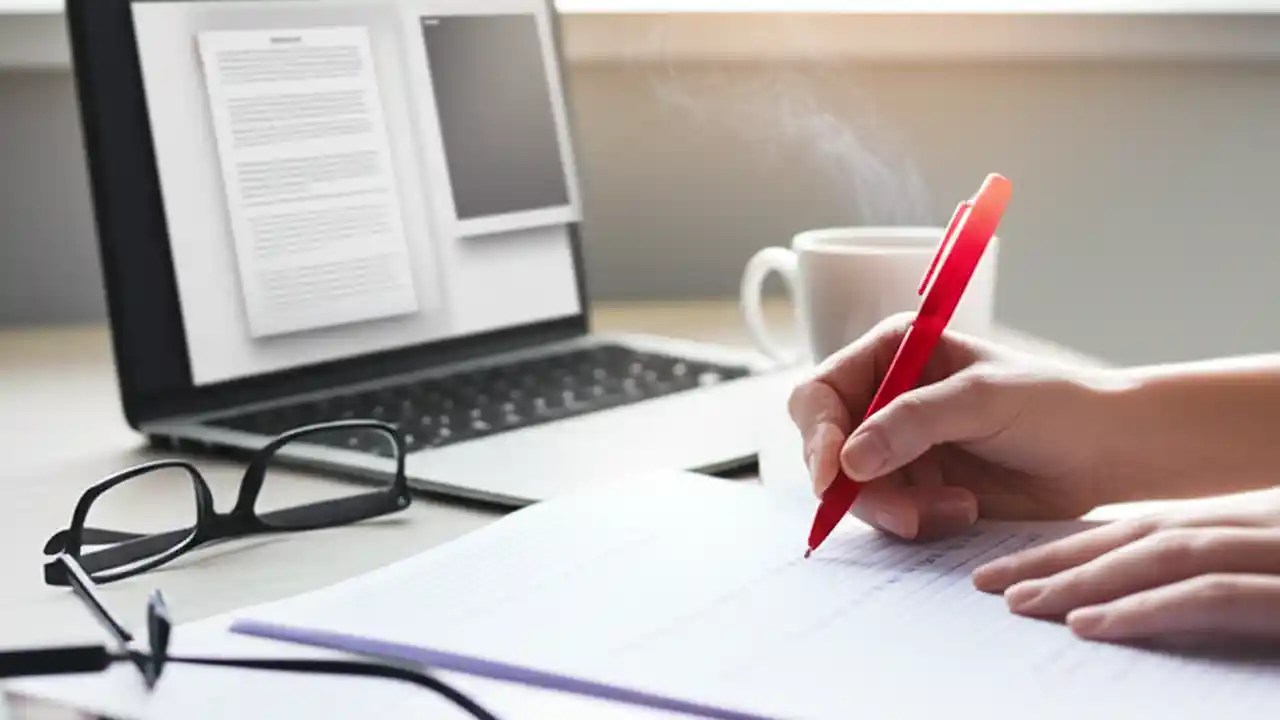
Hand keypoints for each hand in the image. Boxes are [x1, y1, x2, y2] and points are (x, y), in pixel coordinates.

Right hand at [788, 314, 1122, 540]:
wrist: (1107, 453)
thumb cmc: (1055, 406)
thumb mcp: (981, 400)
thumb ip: (911, 422)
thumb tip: (849, 460)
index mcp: (892, 353)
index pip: (822, 393)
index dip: (818, 434)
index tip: (833, 477)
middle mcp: (884, 398)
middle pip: (829, 449)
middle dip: (860, 486)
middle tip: (905, 513)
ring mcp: (897, 447)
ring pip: (855, 490)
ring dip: (896, 508)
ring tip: (956, 508)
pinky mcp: (915, 488)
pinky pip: (886, 515)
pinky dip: (917, 521)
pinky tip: (962, 511)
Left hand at [972, 489, 1279, 645]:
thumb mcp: (1275, 571)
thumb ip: (1222, 577)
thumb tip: (1155, 599)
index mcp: (1245, 525)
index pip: (1143, 532)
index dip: (1073, 550)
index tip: (1010, 570)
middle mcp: (1252, 527)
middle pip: (1138, 536)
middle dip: (1057, 559)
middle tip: (988, 582)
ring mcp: (1273, 552)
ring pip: (1161, 555)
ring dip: (1084, 578)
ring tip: (1020, 602)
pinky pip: (1208, 596)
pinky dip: (1145, 607)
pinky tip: (1089, 623)